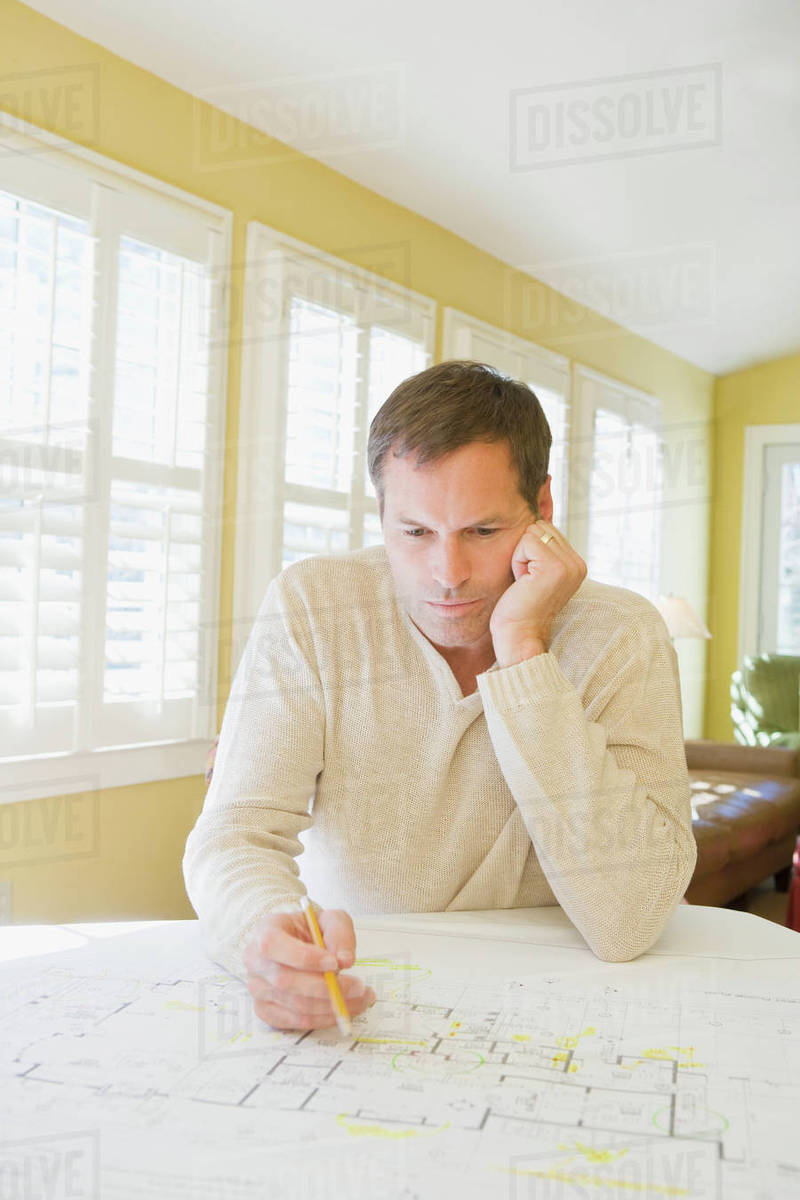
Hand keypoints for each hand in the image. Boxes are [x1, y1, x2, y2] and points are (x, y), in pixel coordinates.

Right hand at [243, 908, 375, 1030]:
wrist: (298, 943)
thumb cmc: (311, 930)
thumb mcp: (330, 919)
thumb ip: (339, 932)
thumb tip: (345, 960)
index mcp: (264, 931)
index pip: (274, 946)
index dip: (304, 958)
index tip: (335, 963)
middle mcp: (255, 961)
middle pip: (285, 981)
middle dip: (325, 988)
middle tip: (358, 986)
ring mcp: (258, 989)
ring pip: (294, 1005)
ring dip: (332, 1006)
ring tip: (360, 998)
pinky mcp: (267, 1011)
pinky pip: (296, 1021)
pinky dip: (325, 1019)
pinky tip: (345, 1009)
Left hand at [489, 519, 586, 666]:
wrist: (518, 635)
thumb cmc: (519, 606)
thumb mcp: (536, 573)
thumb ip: (542, 549)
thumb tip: (535, 519)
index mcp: (577, 564)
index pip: (546, 530)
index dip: (529, 551)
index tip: (532, 579)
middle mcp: (578, 564)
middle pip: (540, 527)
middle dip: (525, 551)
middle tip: (527, 581)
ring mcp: (569, 565)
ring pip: (533, 533)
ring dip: (520, 556)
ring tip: (526, 581)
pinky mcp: (555, 567)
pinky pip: (525, 543)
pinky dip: (517, 561)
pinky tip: (523, 582)